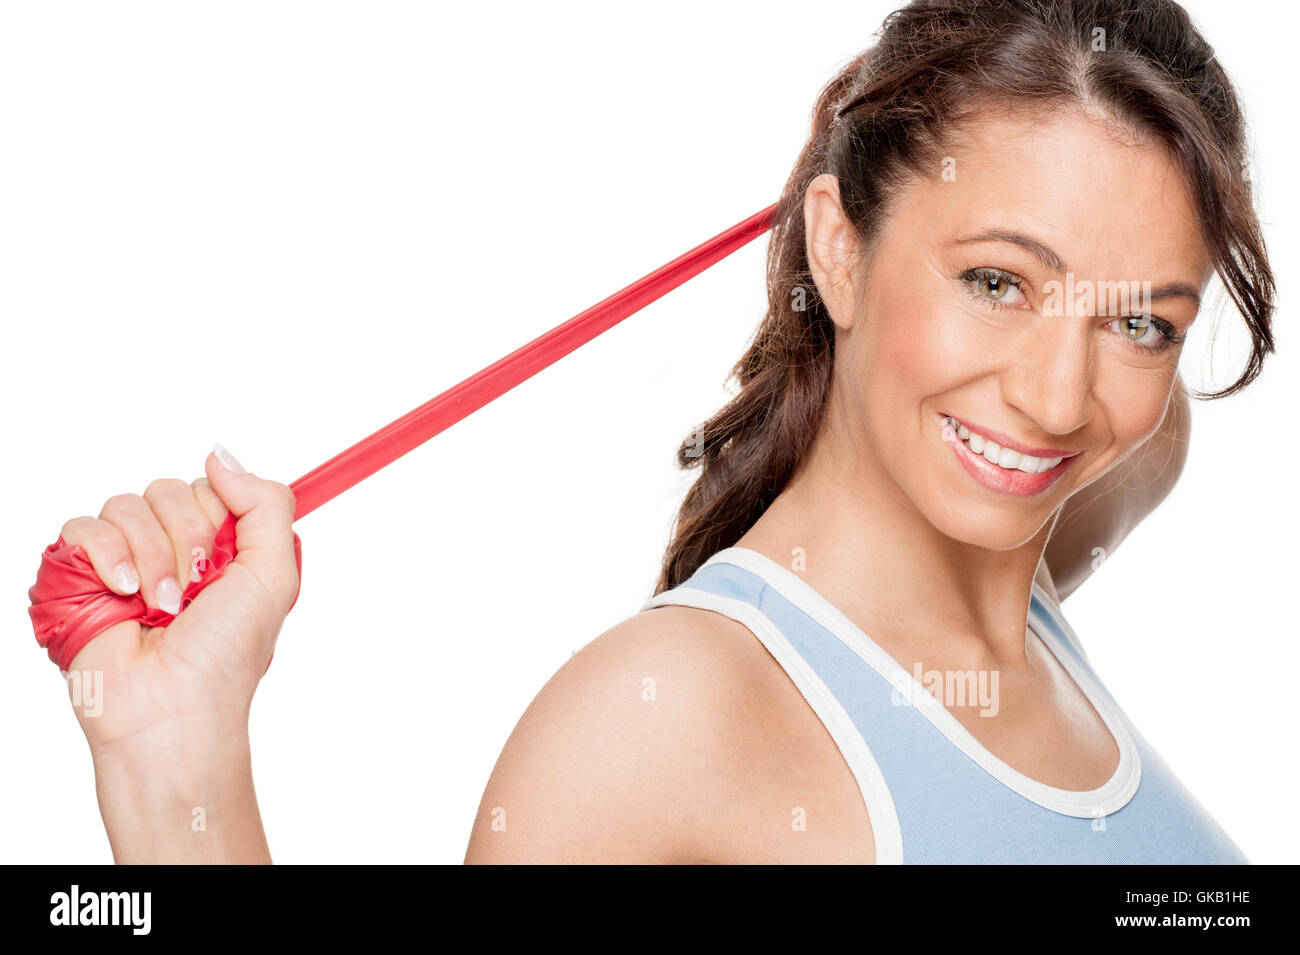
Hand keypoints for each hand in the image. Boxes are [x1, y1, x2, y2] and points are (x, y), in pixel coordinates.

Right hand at [56, 446, 298, 758]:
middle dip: (188, 540)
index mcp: (217, 547)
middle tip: (192, 593)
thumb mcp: (273, 575)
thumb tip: (221, 455)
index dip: (219, 518)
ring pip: (129, 504)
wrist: (172, 709)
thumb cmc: (227, 654)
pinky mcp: (78, 574)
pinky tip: (123, 595)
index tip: (223, 562)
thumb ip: (266, 504)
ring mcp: (122, 559)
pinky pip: (84, 526)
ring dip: (152, 558)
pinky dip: (109, 556)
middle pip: (172, 489)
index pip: (214, 487)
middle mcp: (170, 548)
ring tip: (160, 607)